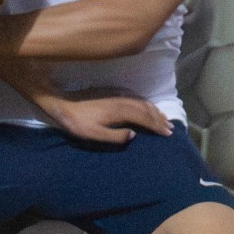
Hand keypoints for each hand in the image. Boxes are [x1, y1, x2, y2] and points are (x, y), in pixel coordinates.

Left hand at [43, 92, 172, 144]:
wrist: (64, 106)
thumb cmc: (78, 123)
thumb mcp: (94, 135)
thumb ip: (114, 136)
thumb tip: (134, 135)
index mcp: (119, 112)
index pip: (143, 118)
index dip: (156, 125)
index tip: (167, 133)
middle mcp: (121, 102)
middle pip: (145, 110)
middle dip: (159, 119)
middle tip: (170, 128)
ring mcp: (117, 98)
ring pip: (141, 103)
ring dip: (154, 111)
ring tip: (164, 119)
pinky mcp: (112, 96)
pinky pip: (135, 99)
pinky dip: (145, 104)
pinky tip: (148, 108)